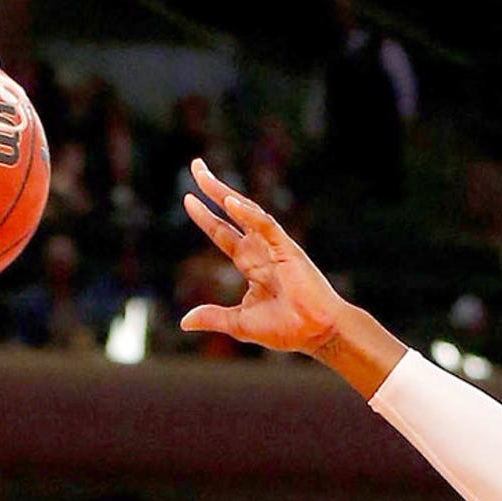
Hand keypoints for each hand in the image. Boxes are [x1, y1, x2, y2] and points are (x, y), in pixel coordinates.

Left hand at [180, 159, 346, 354]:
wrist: (317, 333)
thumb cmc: (287, 329)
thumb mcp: (240, 323)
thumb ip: (213, 317)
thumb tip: (184, 321)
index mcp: (253, 266)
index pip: (224, 235)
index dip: (206, 218)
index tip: (189, 200)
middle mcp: (262, 251)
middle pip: (233, 214)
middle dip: (214, 191)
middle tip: (196, 167)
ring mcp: (275, 247)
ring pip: (247, 211)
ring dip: (225, 193)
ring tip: (202, 176)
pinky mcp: (288, 248)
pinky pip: (266, 226)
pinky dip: (249, 214)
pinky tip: (230, 202)